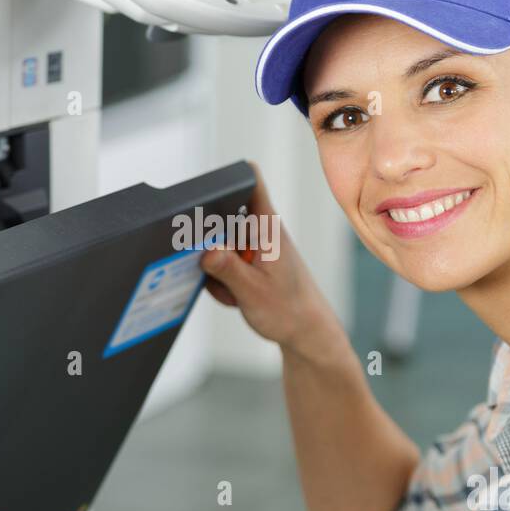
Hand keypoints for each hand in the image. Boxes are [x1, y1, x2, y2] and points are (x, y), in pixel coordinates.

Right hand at [199, 162, 342, 359]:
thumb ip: (227, 269)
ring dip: (217, 270)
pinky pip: (223, 264)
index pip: (250, 182)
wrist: (306, 333)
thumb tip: (206, 249)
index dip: (227, 178)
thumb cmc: (290, 310)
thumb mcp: (252, 291)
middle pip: (220, 218)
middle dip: (210, 245)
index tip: (203, 194)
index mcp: (266, 228)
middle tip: (220, 270)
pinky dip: (224, 281)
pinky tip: (236, 296)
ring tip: (235, 290)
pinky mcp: (249, 262)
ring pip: (218, 246)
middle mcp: (259, 231)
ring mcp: (253, 247)